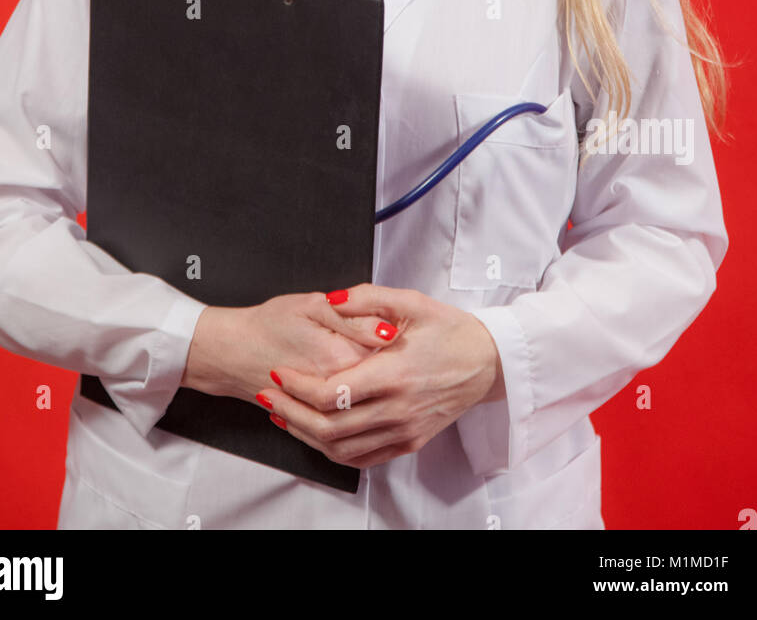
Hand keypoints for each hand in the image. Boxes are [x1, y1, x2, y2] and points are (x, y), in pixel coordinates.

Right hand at [180, 291, 396, 404]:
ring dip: (374, 388)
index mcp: (342, 356)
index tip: (388, 326)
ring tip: (358, 363)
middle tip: (367, 343)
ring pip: (368, 405)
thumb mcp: (313, 305)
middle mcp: (339, 389)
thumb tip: (389, 331)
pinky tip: (352, 389)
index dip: (392, 338)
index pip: (390, 353)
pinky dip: (357, 410)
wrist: (232, 353)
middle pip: (383, 381)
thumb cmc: (269, 323)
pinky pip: (350, 425)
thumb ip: (355, 316)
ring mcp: (329, 410)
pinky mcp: (319, 420)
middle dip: (385, 364)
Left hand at [262, 283, 504, 467]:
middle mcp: (398, 409)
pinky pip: (362, 458)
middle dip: (290, 412)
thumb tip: (331, 299)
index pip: (334, 393)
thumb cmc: (451, 330)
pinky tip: (314, 432)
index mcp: (395, 373)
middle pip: (329, 426)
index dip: (299, 387)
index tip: (279, 374)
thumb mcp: (412, 301)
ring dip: (305, 434)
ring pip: (341, 448)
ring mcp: (404, 430)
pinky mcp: (409, 442)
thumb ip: (367, 298)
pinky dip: (332, 450)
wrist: (489, 363)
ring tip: (282, 415)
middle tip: (268, 396)